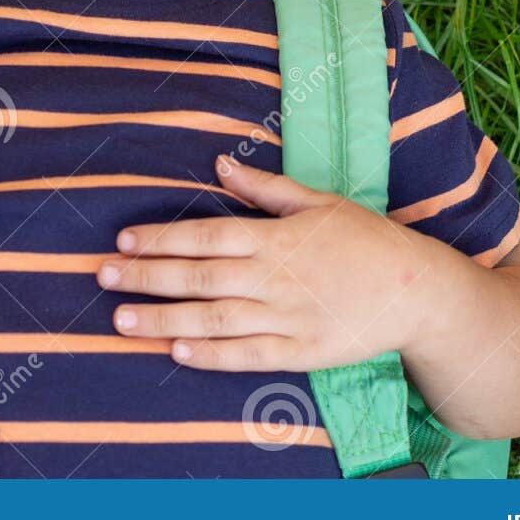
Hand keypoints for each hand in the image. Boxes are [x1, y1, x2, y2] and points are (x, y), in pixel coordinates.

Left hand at [96, 154, 431, 370]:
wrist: (416, 290)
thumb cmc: (365, 240)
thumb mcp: (318, 201)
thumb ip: (264, 189)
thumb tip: (218, 164)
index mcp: (277, 237)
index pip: (206, 236)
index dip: (162, 239)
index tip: (123, 241)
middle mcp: (275, 277)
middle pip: (200, 277)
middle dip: (147, 277)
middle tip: (102, 276)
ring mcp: (287, 317)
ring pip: (214, 320)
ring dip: (163, 320)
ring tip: (121, 320)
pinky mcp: (300, 352)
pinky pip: (247, 355)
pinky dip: (210, 355)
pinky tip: (175, 351)